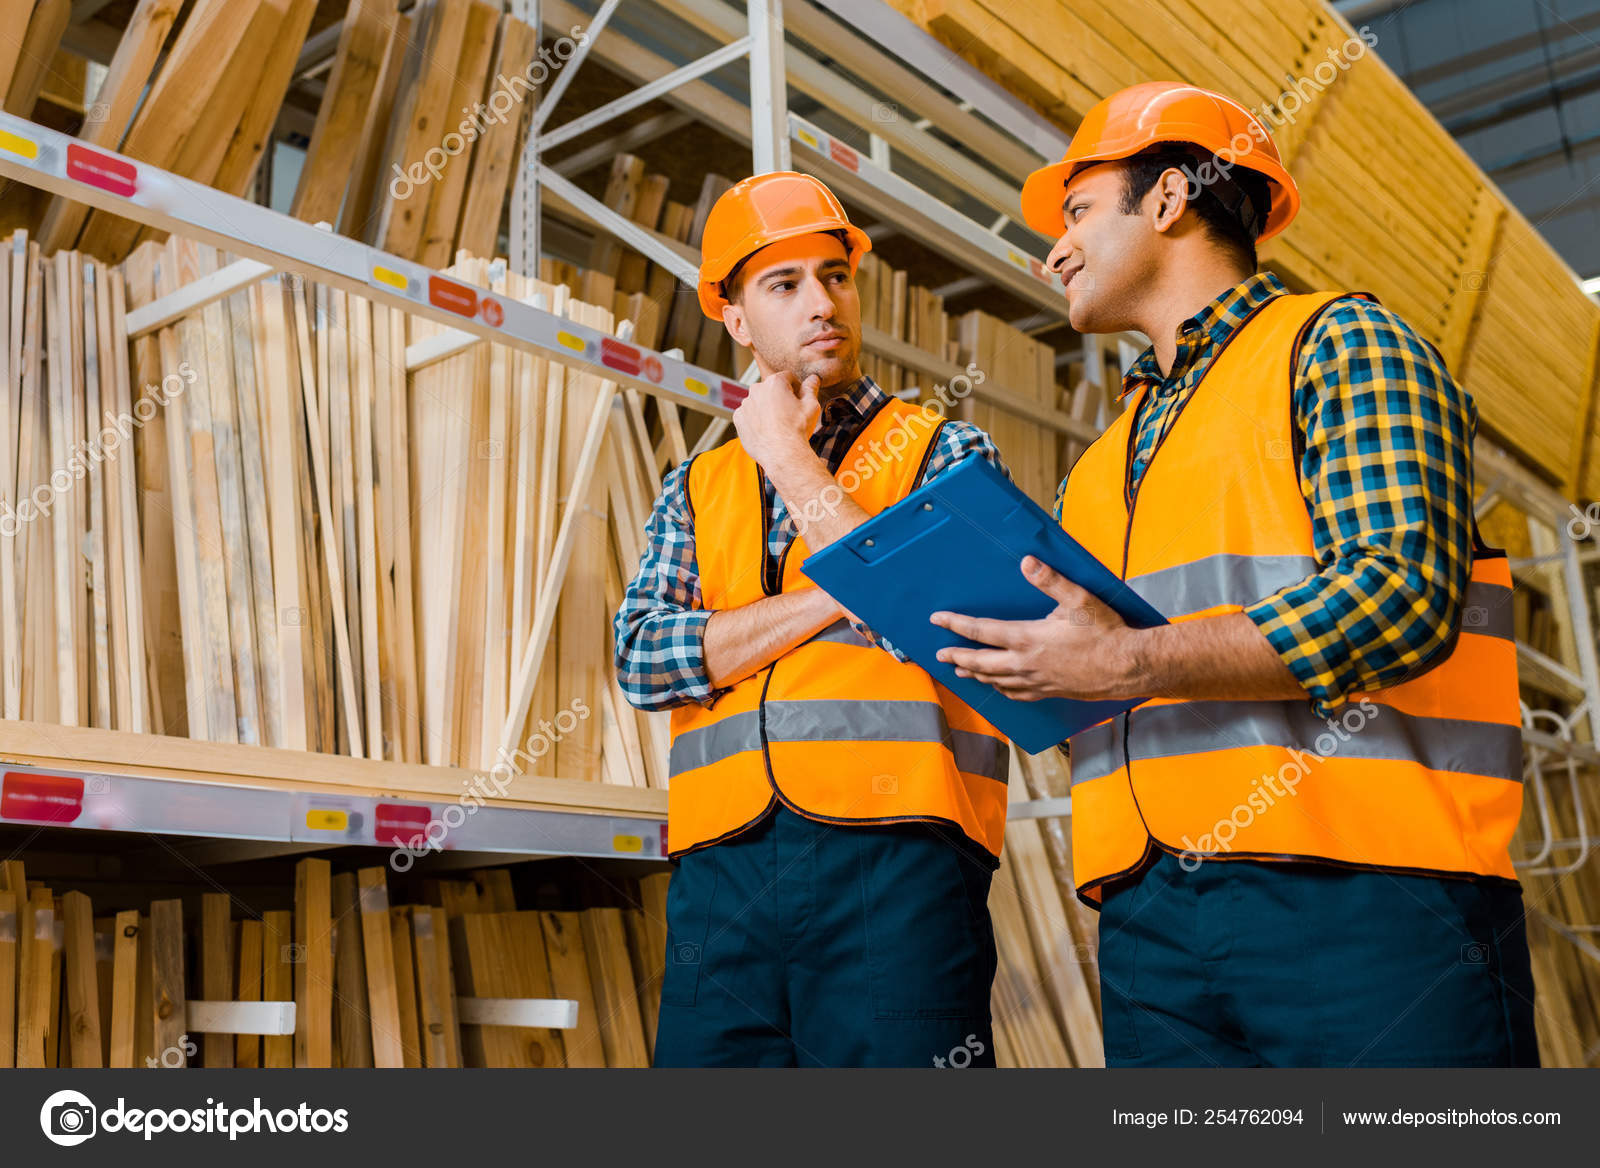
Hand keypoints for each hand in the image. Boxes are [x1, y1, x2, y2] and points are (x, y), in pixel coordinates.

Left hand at [732, 371, 820, 470]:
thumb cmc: (797, 429)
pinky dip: (755, 420)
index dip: (796, 388)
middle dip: (779, 397)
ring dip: (766, 408)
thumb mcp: (811, 406)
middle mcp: (756, 389)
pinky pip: (748, 415)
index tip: (799, 399)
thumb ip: (810, 388)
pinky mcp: (738, 419)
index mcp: (775, 382)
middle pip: (770, 389)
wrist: (782, 454)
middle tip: (789, 414)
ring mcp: (745, 404)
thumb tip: (813, 378)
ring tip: (777, 425)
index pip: (787, 377)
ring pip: (758, 402)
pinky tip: (766, 431)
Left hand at [929, 555, 1141, 700]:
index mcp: (1027, 639)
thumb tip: (1026, 562)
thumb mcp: (1079, 599)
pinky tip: (998, 687)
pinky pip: (1015, 694)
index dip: (956, 624)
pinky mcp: (1049, 691)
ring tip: (960, 671)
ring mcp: (1036, 681)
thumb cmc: (1105, 633)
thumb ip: (1050, 580)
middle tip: (939, 654)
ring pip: (994, 680)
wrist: (1128, 667)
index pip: (981, 631)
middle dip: (957, 656)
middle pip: (980, 662)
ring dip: (974, 674)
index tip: (938, 619)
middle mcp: (1026, 664)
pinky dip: (1000, 689)